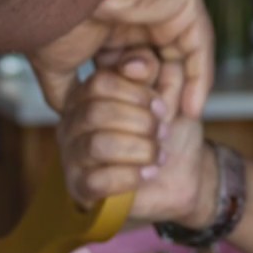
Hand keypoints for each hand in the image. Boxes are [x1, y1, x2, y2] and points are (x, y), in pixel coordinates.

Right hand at [28, 0, 212, 121]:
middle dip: (157, 101)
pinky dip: (198, 78)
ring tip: (168, 127)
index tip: (133, 134)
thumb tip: (65, 114)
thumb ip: (65, 86)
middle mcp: (142, 10)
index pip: (133, 67)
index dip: (133, 100)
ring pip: (180, 58)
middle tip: (155, 135)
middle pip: (159, 65)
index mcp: (114, 20)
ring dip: (175, 94)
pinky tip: (189, 109)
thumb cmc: (54, 17)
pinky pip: (199, 45)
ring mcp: (164, 2)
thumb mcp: (57, 62)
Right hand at [57, 55, 215, 227]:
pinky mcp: (80, 188)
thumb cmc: (166, 133)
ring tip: (159, 155)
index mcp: (89, 95)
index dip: (135, 93)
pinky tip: (148, 173)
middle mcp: (73, 122)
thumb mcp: (167, 95)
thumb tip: (137, 64)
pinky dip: (130, 176)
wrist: (180, 177)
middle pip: (96, 113)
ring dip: (138, 149)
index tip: (162, 107)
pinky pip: (98, 181)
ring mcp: (72, 156)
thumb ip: (155, 73)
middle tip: (162, 133)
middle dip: (139, 123)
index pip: (99, 83)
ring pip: (97, 145)